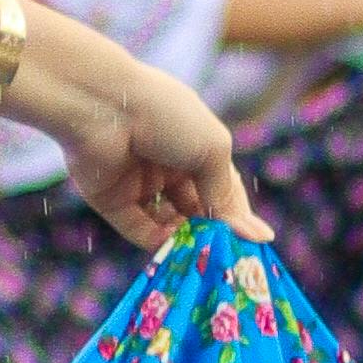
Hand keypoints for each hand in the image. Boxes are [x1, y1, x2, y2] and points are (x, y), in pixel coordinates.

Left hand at [43, 45, 265, 250]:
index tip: (250, 243)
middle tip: (226, 256)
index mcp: (193, 146)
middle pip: (193, 210)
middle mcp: (166, 166)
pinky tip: (172, 245)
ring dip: (184, 240)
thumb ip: (226, 196)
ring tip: (201, 255)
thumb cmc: (167, 117)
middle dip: (210, 233)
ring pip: (166, 223)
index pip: (219, 189)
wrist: (103, 105)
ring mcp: (137, 184)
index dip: (234, 215)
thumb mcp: (211, 151)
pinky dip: (155, 240)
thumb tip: (259, 235)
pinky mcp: (111, 200)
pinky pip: (137, 228)